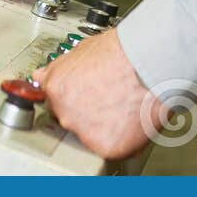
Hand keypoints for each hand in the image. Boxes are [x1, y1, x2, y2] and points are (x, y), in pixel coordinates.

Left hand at [34, 29, 166, 160]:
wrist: (147, 63)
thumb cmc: (123, 53)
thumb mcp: (83, 49)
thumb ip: (62, 67)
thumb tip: (49, 73)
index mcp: (55, 87)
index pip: (53, 100)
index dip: (71, 97)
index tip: (82, 97)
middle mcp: (64, 112)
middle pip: (70, 119)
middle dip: (87, 112)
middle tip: (108, 99)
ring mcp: (83, 132)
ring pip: (90, 135)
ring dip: (104, 126)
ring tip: (123, 106)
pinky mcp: (106, 147)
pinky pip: (111, 147)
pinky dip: (121, 138)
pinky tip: (130, 119)